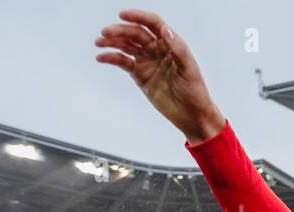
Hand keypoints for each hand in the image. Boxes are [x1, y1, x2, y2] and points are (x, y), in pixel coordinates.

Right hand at [95, 9, 225, 143]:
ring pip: (126, 46)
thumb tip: (165, 30)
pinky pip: (123, 62)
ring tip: (98, 42)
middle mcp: (157, 49)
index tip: (122, 15)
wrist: (191, 115)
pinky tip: (101, 57)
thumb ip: (178, 49)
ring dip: (112, 42)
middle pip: (135, 33)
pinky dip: (112, 58)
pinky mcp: (140, 75)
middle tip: (105, 32)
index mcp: (170, 43)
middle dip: (119, 31)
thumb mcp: (189, 70)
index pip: (152, 23)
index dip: (138, 16)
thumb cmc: (195, 91)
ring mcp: (147, 61)